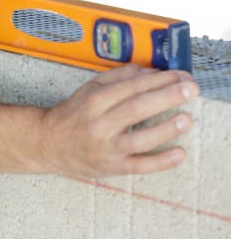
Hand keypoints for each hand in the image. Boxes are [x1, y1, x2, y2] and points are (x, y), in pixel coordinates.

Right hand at [0, 65, 198, 177]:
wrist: (47, 144)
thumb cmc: (70, 115)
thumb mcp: (88, 89)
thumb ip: (117, 78)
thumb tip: (148, 71)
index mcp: (93, 100)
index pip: (131, 87)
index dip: (158, 80)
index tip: (179, 75)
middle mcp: (99, 124)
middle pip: (137, 108)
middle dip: (168, 97)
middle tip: (190, 89)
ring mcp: (106, 148)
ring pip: (141, 138)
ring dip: (167, 128)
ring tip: (186, 119)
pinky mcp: (112, 167)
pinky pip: (140, 166)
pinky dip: (161, 161)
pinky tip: (179, 153)